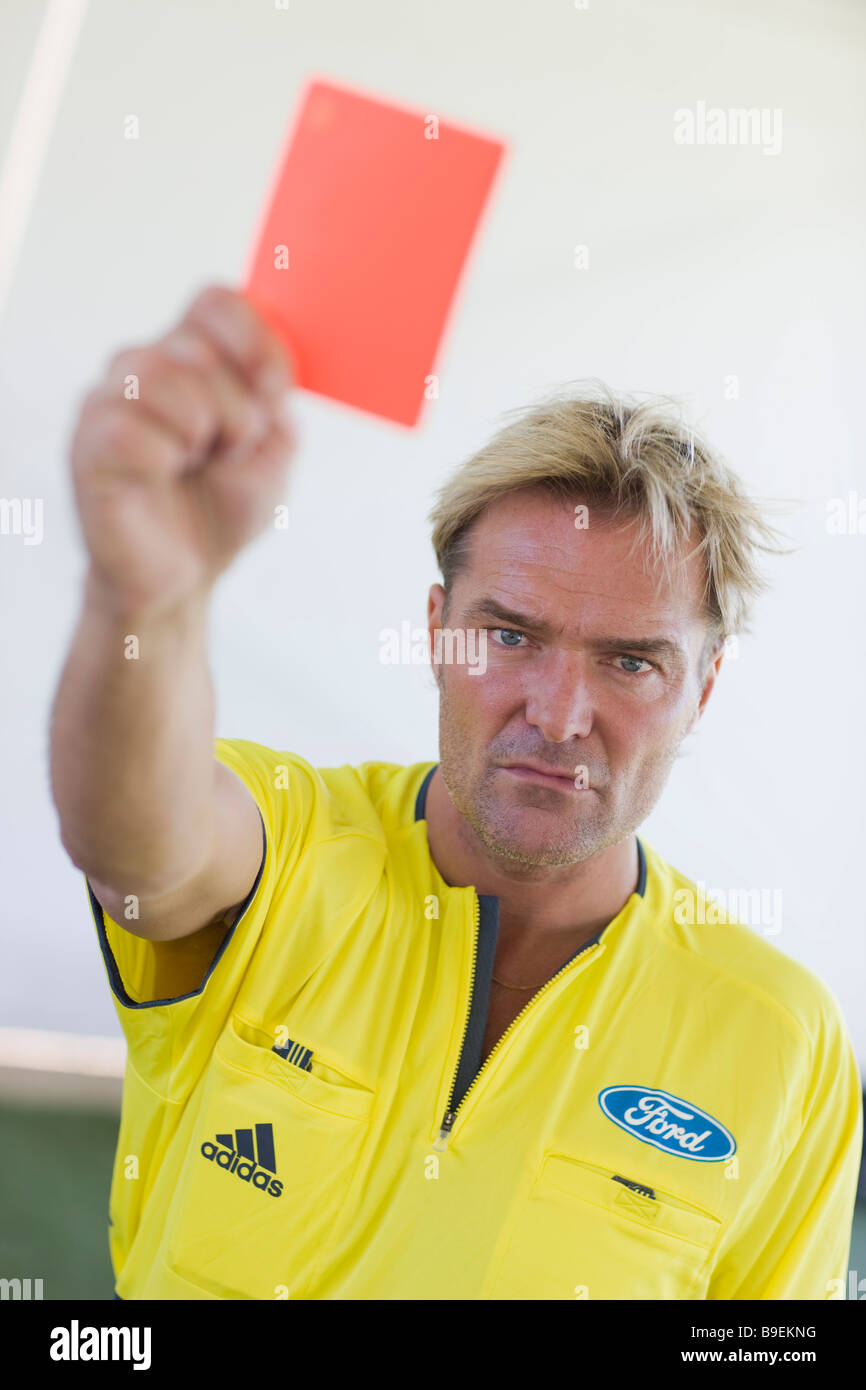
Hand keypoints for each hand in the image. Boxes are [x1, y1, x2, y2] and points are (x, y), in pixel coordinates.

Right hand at [70, 284, 296, 618]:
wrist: (185, 580)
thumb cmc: (219, 512)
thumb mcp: (273, 451)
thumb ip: (276, 397)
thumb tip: (270, 363)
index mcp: (187, 358)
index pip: (217, 303)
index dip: (257, 342)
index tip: (276, 393)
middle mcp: (141, 368)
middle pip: (198, 346)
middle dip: (238, 411)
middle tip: (228, 455)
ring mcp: (108, 403)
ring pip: (161, 376)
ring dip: (202, 431)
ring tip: (196, 466)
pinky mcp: (88, 445)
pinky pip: (131, 428)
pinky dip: (166, 457)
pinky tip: (163, 477)